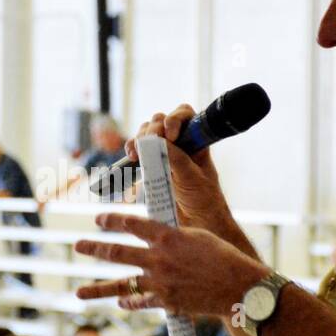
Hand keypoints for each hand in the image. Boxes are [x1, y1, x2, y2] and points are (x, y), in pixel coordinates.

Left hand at [75, 214, 268, 318]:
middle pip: (116, 253)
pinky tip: (120, 302)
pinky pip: (141, 303)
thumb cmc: (223, 257)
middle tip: (78, 246)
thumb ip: (171, 235)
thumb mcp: (196, 236)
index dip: (111, 220)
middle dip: (94, 248)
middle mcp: (158, 259)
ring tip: (78, 292)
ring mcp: (160, 283)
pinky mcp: (166, 302)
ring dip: (97, 289)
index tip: (98, 219)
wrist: (240, 288)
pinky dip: (129, 302)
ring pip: (121, 285)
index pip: (130, 224)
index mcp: (167, 236)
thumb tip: (154, 233)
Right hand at [126, 111, 230, 231]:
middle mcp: (180, 142)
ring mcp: (164, 152)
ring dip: (140, 137)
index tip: (172, 135)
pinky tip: (132, 156)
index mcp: (196, 140)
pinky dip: (132, 148)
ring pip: (147, 133)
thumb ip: (176, 158)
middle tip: (151, 142)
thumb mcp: (192, 177)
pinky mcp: (151, 164)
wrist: (197, 221)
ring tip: (138, 151)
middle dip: (153, 129)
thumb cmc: (203, 198)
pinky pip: (138, 149)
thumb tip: (158, 141)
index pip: (184, 114)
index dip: (175, 118)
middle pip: (161, 121)